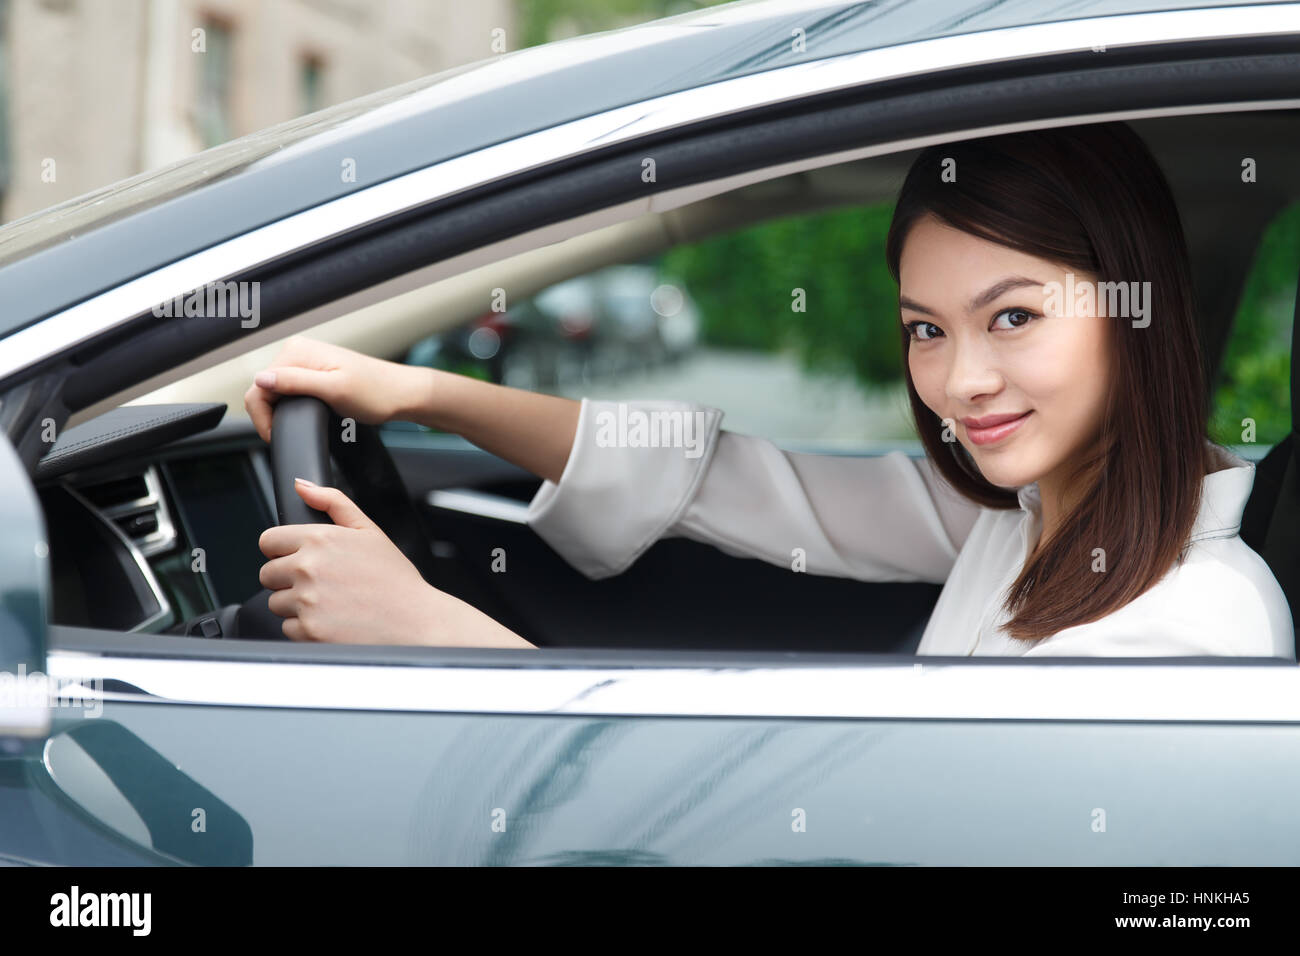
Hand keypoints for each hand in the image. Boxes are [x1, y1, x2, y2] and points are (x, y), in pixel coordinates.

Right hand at [243, 336, 427, 442]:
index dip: (262, 416)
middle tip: (286, 435)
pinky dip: (290, 407)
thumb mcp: (333, 389)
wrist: (401, 394)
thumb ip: (295, 383)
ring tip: (299, 425)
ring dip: (280, 411)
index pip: (259, 384)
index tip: (275, 436)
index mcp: (297, 352)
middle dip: (270, 414)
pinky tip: (304, 416)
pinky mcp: (313, 373)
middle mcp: (298, 352)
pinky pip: (289, 391)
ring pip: (274, 391)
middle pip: (263, 388)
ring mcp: (305, 362)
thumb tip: (262, 379)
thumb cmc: (376, 392)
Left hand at [258, 478, 533, 647]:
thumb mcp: (369, 530)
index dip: (282, 550)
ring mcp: (306, 601)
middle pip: (268, 574)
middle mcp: (307, 568)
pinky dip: (306, 628)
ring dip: (297, 605)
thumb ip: (332, 501)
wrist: (415, 621)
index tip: (298, 558)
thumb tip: (302, 486)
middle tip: (321, 584)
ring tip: (331, 604)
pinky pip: (288, 628)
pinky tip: (333, 621)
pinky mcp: (308, 630)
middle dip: (288, 579)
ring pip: (277, 603)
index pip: (268, 541)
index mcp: (318, 539)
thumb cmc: (395, 578)